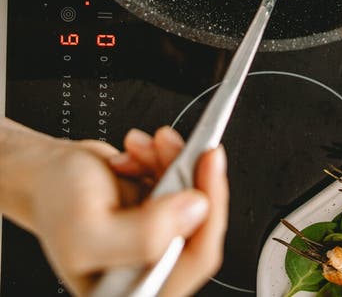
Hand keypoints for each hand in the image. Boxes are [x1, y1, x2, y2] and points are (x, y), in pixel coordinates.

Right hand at [0, 120, 227, 296]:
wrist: (44, 172)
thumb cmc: (54, 202)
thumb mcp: (89, 229)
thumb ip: (145, 235)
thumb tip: (195, 213)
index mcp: (133, 289)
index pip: (194, 260)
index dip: (211, 211)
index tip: (208, 165)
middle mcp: (150, 266)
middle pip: (200, 222)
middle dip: (187, 174)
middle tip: (178, 146)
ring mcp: (158, 235)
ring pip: (192, 193)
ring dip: (170, 159)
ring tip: (141, 148)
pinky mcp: (161, 209)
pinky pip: (180, 177)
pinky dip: (161, 156)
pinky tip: (134, 154)